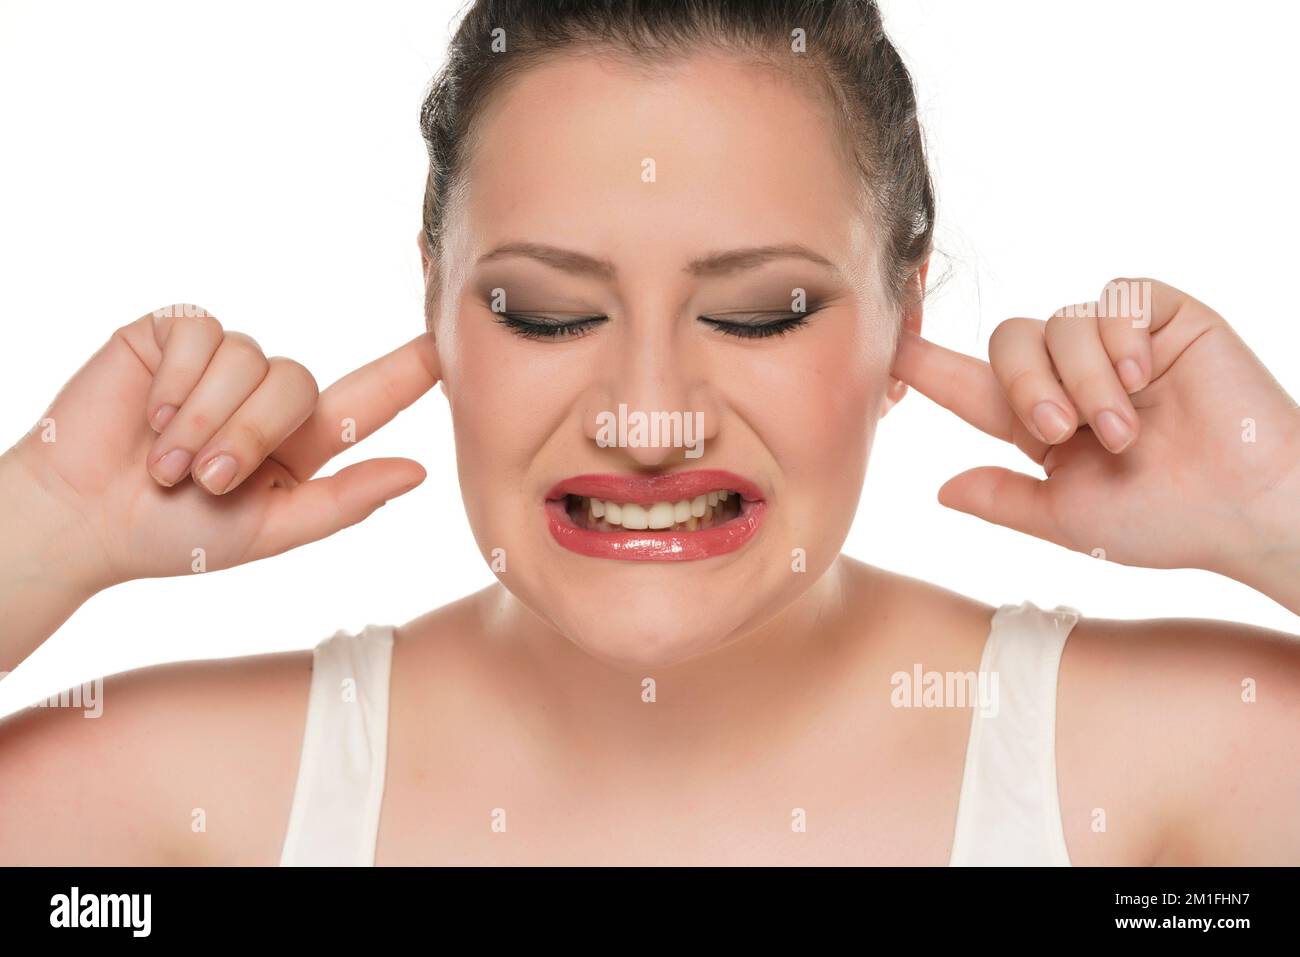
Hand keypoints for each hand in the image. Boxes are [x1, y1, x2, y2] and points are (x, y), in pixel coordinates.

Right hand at [8, 305, 438, 590]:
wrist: (81, 520)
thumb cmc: (173, 535)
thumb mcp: (269, 530)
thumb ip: (343, 501)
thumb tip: (418, 471)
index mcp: (299, 442)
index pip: (367, 398)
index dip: (409, 371)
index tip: (452, 344)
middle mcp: (266, 395)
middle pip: (297, 383)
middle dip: (247, 436)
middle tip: (203, 481)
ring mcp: (220, 360)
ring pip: (249, 358)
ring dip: (203, 419)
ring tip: (165, 460)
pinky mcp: (174, 333)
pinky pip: (201, 336)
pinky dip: (174, 385)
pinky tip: (147, 416)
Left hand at [892, 278, 1299, 582]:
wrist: (1248, 510)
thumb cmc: (1168, 521)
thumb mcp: (1068, 517)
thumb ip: (1003, 499)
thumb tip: (939, 490)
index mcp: (1044, 421)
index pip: (974, 386)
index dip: (929, 368)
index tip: (884, 350)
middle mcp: (1074, 376)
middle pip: (1009, 340)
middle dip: (1023, 385)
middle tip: (1059, 432)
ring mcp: (1120, 344)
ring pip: (1060, 323)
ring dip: (1082, 379)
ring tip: (1123, 429)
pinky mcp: (1166, 318)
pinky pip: (1116, 297)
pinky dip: (1118, 338)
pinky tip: (1142, 377)